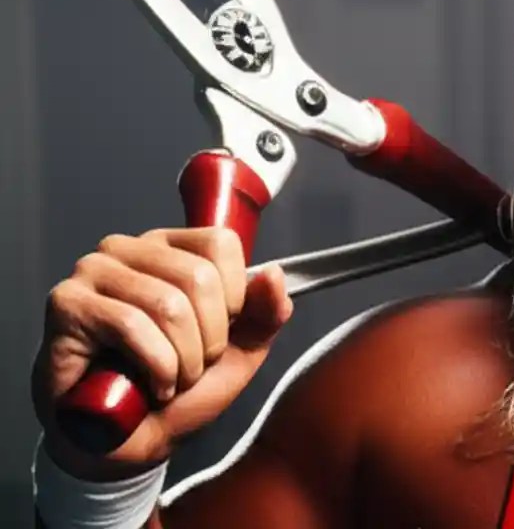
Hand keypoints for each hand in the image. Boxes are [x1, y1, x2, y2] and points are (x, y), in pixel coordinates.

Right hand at [31, 227, 292, 479]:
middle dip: (210, 338)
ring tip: (172, 380)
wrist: (131, 443)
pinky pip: (131, 326)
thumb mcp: (241, 349)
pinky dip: (157, 367)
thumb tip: (273, 274)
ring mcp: (92, 273)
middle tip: (193, 366)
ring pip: (168, 305)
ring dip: (184, 360)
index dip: (235, 298)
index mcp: (170, 247)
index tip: (221, 333)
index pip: (220, 243)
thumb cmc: (181, 389)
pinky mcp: (67, 305)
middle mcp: (128, 249)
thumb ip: (266, 312)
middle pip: (198, 277)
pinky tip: (152, 386)